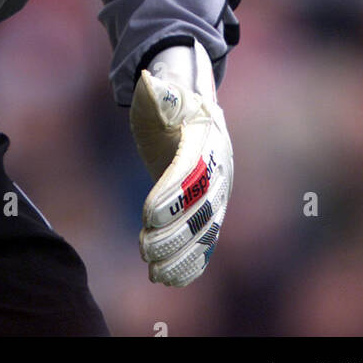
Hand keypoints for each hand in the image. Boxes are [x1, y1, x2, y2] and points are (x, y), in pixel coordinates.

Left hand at [129, 40, 231, 285]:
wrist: (194, 110)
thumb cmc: (170, 101)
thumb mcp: (162, 92)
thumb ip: (158, 93)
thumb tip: (149, 83)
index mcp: (205, 139)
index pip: (191, 172)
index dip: (171, 195)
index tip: (147, 215)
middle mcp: (218, 169)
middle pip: (202, 208)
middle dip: (174, 233)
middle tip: (144, 248)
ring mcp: (219, 193)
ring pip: (206, 230)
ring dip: (181, 255)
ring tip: (154, 273)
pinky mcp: (212, 210)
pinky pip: (206, 240)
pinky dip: (191, 263)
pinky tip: (168, 280)